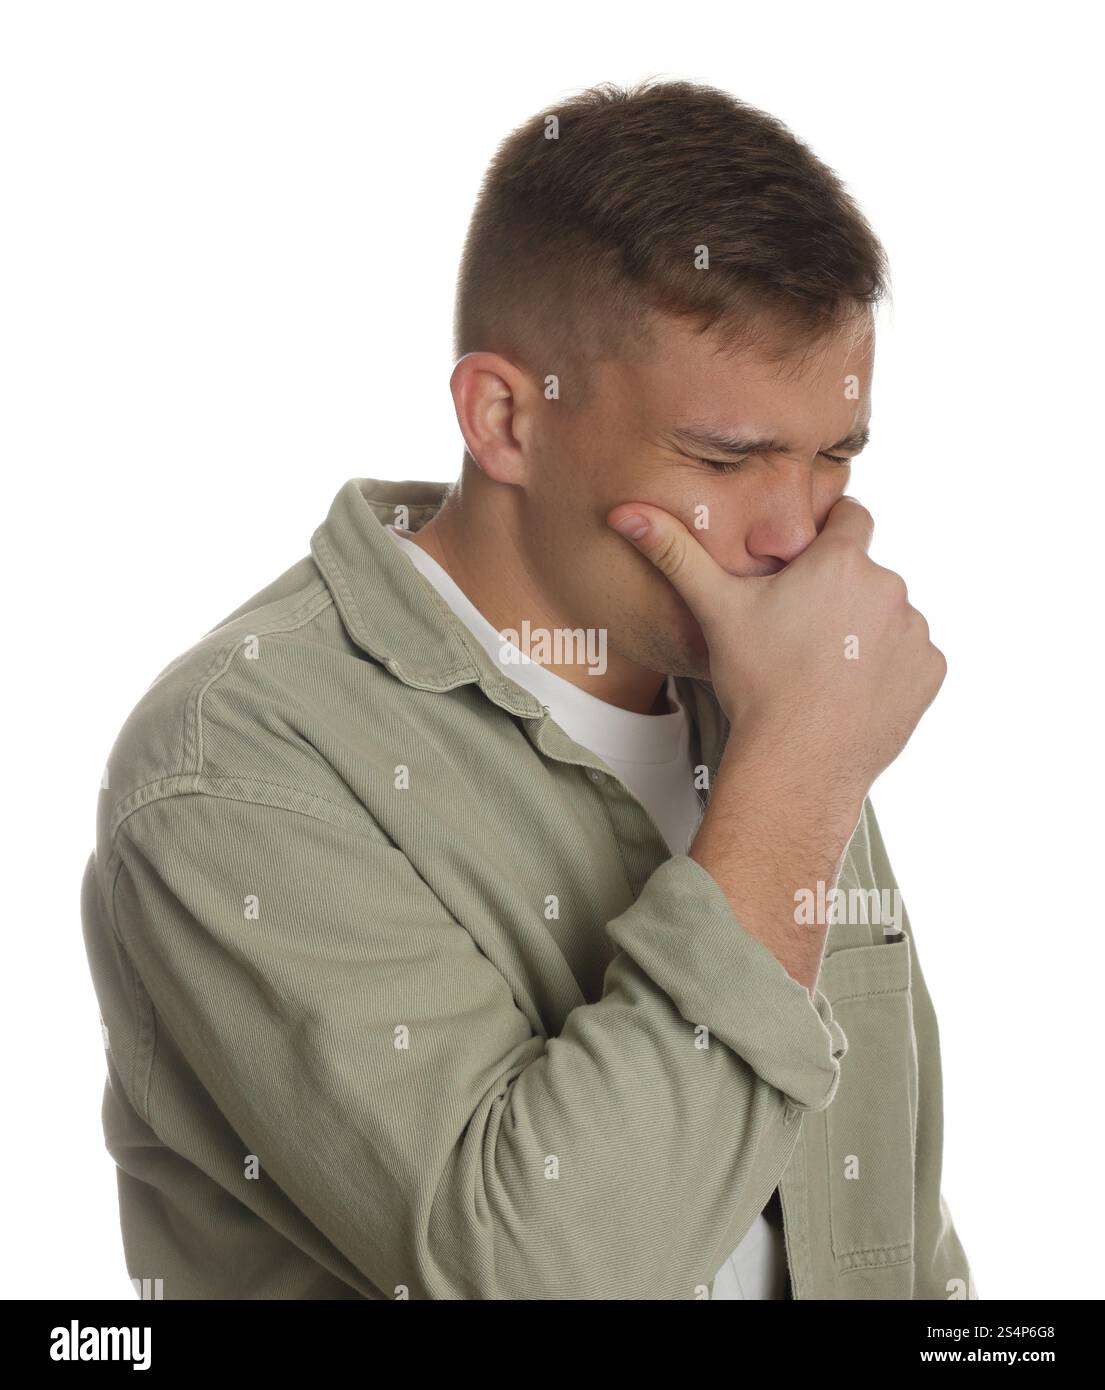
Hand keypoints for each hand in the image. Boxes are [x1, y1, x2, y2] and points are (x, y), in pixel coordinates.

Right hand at [607, 496, 946, 798]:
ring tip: (826, 667)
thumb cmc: (757, 684)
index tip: (806, 568)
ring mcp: (915, 631)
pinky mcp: (929, 671)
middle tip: (802, 632)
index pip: (852, 516)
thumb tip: (625, 512)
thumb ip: (675, 554)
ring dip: (866, 631)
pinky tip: (852, 691)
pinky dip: (890, 669)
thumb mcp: (715, 610)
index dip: (827, 537)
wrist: (799, 762)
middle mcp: (889, 586)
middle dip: (842, 593)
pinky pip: (912, 657)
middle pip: (867, 573)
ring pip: (890, 615)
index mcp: (841, 560)